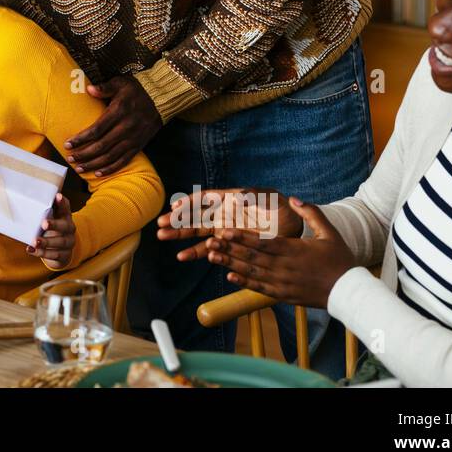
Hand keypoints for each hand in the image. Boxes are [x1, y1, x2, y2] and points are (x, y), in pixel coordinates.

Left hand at [27, 193, 75, 268]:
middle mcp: (70, 230)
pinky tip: (31, 249)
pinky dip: (41, 253)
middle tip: (44, 223)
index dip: (62, 203)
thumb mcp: (52, 219)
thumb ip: (45, 210)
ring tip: (35, 241)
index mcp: (65, 217)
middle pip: (65, 226)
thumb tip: (26, 194)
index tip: (57, 196)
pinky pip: (54, 255)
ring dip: (46, 242)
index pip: (66, 208)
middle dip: (54, 225)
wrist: (62, 251)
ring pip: (59, 243)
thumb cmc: (53, 230)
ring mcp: (68, 243)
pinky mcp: (64, 255)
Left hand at [64, 76, 160, 175]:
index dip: (81, 139)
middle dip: (84, 154)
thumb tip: (89, 89)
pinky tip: (98, 173)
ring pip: (110, 156)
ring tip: (79, 168)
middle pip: (101, 146)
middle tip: (70, 159)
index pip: (96, 130)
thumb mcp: (121, 83)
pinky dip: (110, 169)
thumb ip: (105, 87)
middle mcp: (126, 128)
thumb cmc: (136, 90)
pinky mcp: (139, 146)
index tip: (67, 144)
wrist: (160, 98)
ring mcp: (133, 139)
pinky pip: (123, 161)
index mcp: (119, 112)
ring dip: (93, 164)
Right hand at [156, 187, 299, 262]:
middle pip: (195, 216)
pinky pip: (209, 249)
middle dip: (177, 220)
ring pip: (197, 233)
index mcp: (229, 199)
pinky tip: (182, 256)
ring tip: (162, 237)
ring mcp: (223, 230)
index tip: (175, 207)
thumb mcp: (270, 199)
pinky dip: (195, 252)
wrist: (291, 228)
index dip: (189, 202)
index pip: (204, 198)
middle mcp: (222, 213)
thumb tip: (240, 195)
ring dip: (179, 235)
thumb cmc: (281, 208)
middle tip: (160, 225)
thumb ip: (254, 196)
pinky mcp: (228, 244)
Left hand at [202, 198, 355, 308]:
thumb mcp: (330, 232)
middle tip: (209, 241)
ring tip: (211, 256)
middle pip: (251, 257)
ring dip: (230, 264)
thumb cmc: (340, 260)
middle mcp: (285, 267)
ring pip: (251, 272)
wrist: (349, 292)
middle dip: (229, 249)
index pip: (263, 243)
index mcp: (295, 250)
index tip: (225, 230)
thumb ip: (312, 213)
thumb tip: (293, 198)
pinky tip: (229, 276)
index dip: (242, 237)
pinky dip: (243, 283)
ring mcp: (282, 283)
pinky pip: (259, 289)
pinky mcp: (283, 295)